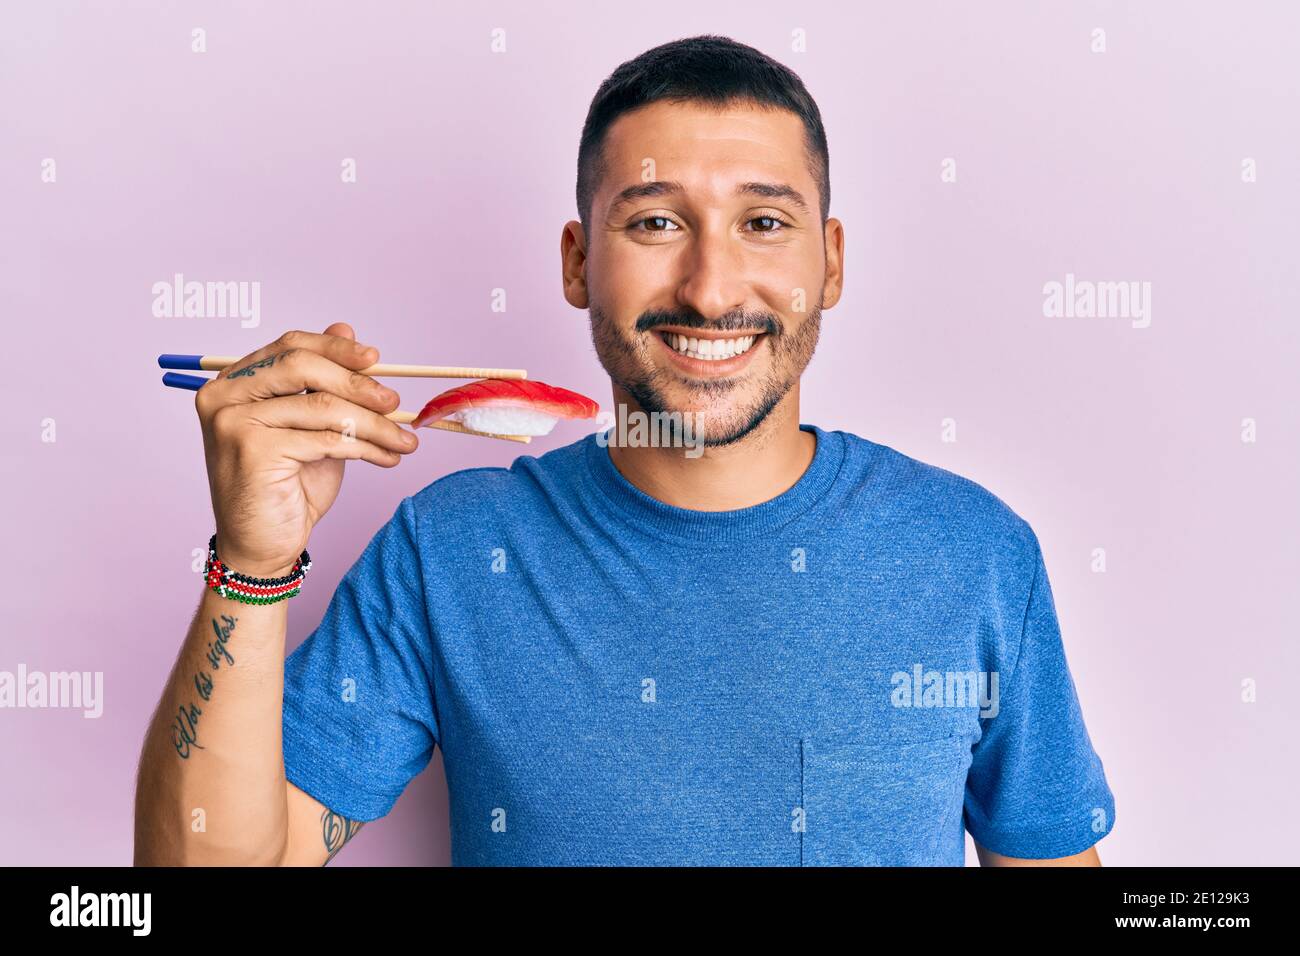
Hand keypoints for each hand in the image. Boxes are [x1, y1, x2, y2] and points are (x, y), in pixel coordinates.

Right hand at [194, 323, 418, 576]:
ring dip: (375, 424)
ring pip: (322, 407)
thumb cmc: (288, 487)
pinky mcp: (253, 450)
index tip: (376, 358)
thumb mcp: (312, 426)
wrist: (263, 546)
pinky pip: (326, 439)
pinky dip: (366, 447)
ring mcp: (233, 422)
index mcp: (232, 383)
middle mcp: (223, 397)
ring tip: (404, 439)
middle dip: (358, 383)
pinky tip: (388, 457)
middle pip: (302, 366)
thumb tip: (344, 328)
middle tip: (395, 401)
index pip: (289, 347)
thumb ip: (323, 382)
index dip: (335, 349)